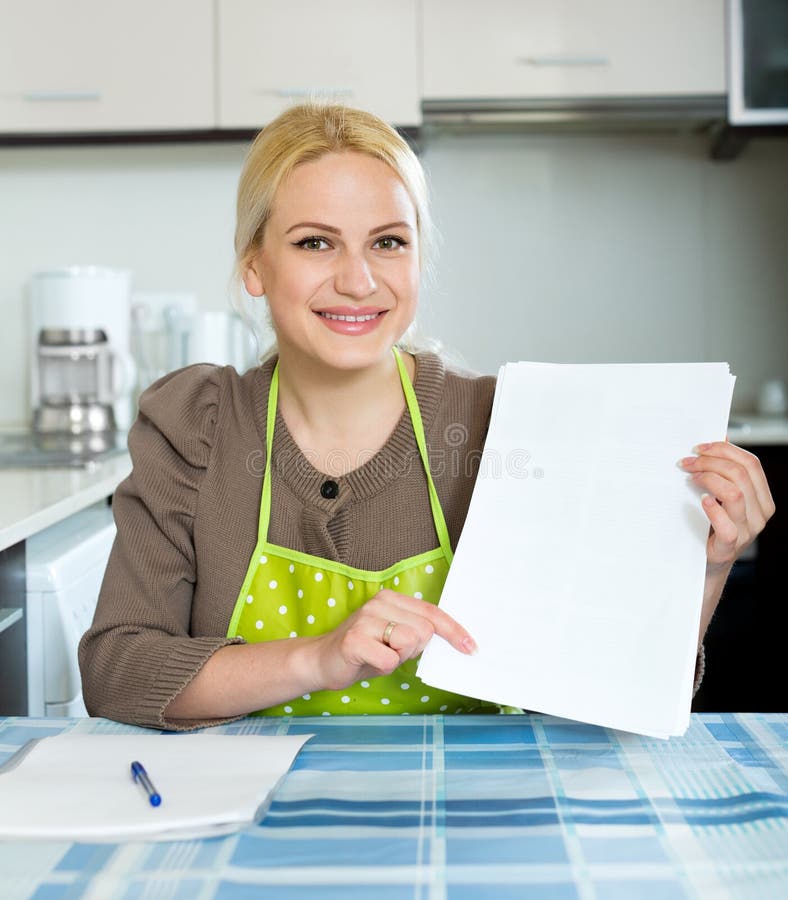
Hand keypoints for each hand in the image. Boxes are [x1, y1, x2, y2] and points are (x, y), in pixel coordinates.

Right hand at [311, 589, 475, 691]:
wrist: (321, 661)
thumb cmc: (364, 651)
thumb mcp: (394, 636)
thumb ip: (417, 631)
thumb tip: (453, 639)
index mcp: (391, 599)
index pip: (432, 612)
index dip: (453, 631)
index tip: (470, 647)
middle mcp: (379, 603)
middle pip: (425, 631)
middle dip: (414, 650)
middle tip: (390, 651)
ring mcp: (365, 620)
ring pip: (410, 643)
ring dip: (399, 658)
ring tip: (378, 655)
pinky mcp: (354, 640)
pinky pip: (390, 660)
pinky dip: (384, 667)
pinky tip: (368, 662)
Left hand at [680, 441, 774, 569]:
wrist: (706, 564)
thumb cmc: (712, 526)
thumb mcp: (723, 496)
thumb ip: (725, 471)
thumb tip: (721, 437)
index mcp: (762, 498)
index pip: (752, 464)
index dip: (724, 450)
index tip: (699, 447)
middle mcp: (760, 514)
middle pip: (741, 474)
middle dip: (710, 462)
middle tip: (687, 462)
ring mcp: (747, 532)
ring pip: (735, 494)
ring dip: (708, 479)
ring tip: (690, 478)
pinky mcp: (729, 547)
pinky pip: (727, 525)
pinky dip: (713, 509)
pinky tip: (701, 501)